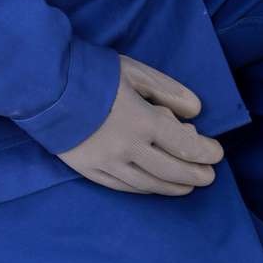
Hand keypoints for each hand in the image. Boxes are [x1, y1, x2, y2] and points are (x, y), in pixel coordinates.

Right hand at [56, 54, 225, 195]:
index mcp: (143, 122)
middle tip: (209, 177)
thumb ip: (169, 92)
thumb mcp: (137, 73)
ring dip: (171, 187)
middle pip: (170, 170)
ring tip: (187, 187)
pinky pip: (122, 187)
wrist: (44, 87)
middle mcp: (127, 149)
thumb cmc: (94, 74)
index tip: (217, 154)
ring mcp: (106, 163)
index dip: (204, 152)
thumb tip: (195, 112)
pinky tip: (153, 188)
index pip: (184, 146)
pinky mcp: (88, 169)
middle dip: (194, 175)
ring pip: (147, 184)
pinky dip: (143, 189)